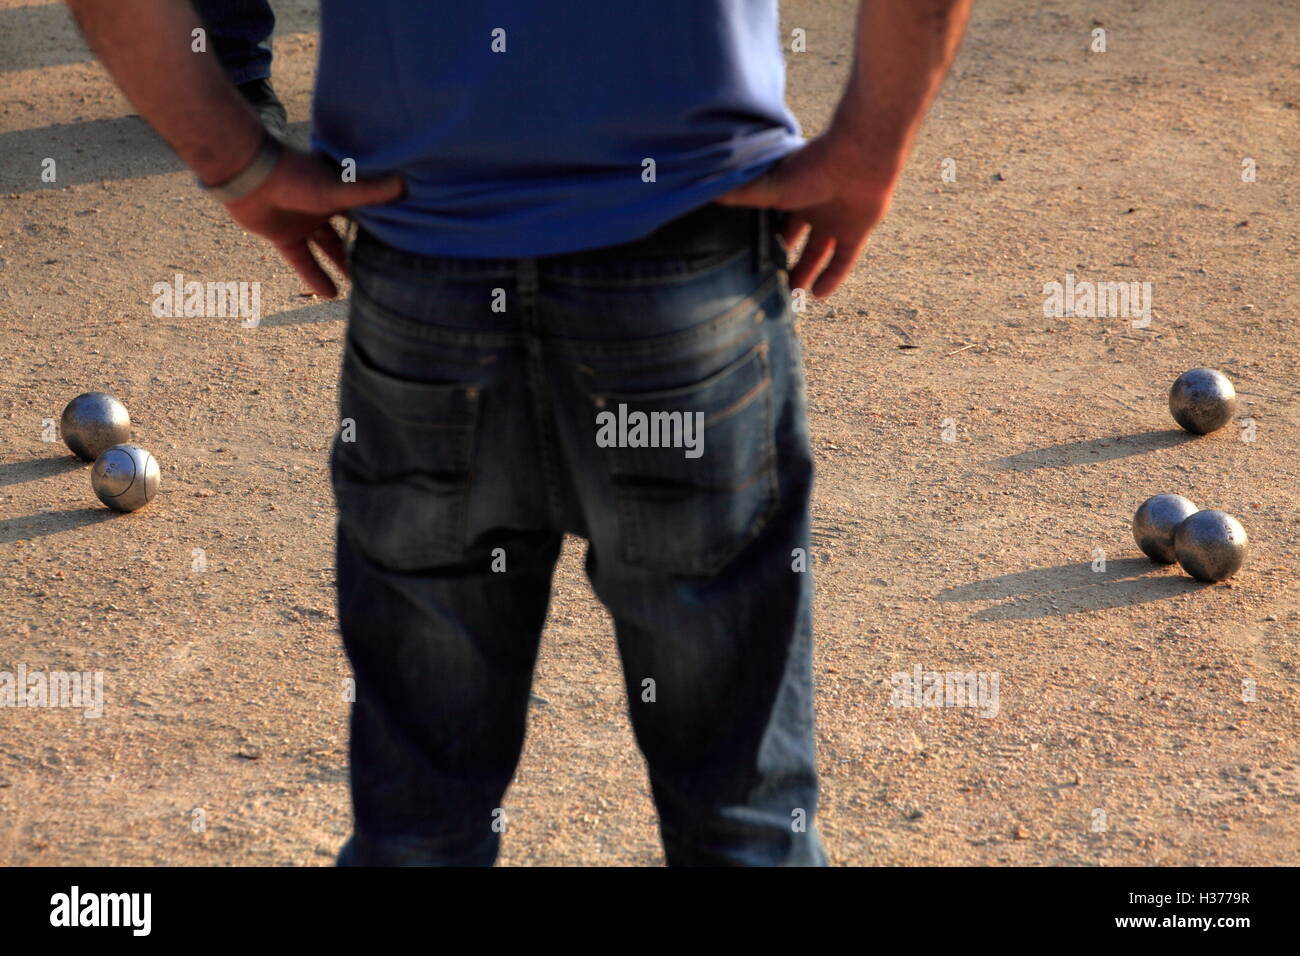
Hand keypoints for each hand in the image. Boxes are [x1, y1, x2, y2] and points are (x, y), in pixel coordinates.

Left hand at [224, 148, 404, 298]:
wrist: (248, 175)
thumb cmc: (295, 176)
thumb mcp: (338, 190)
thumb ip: (370, 192)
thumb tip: (406, 184)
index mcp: (337, 190)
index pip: (365, 210)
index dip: (382, 224)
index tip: (403, 240)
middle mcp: (322, 206)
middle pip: (347, 232)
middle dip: (363, 248)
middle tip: (383, 268)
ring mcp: (302, 222)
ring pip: (326, 248)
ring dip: (340, 265)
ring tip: (359, 286)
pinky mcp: (284, 236)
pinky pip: (303, 261)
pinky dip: (316, 277)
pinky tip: (332, 295)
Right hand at [715, 132, 899, 297]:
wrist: (859, 158)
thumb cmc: (814, 166)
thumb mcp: (772, 187)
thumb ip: (743, 195)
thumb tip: (708, 194)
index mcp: (791, 194)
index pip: (772, 222)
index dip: (762, 240)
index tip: (748, 260)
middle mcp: (812, 207)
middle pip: (793, 240)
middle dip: (781, 260)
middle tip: (767, 282)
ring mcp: (835, 220)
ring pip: (818, 253)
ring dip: (805, 273)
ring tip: (791, 295)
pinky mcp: (856, 231)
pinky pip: (843, 260)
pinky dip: (832, 278)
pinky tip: (818, 295)